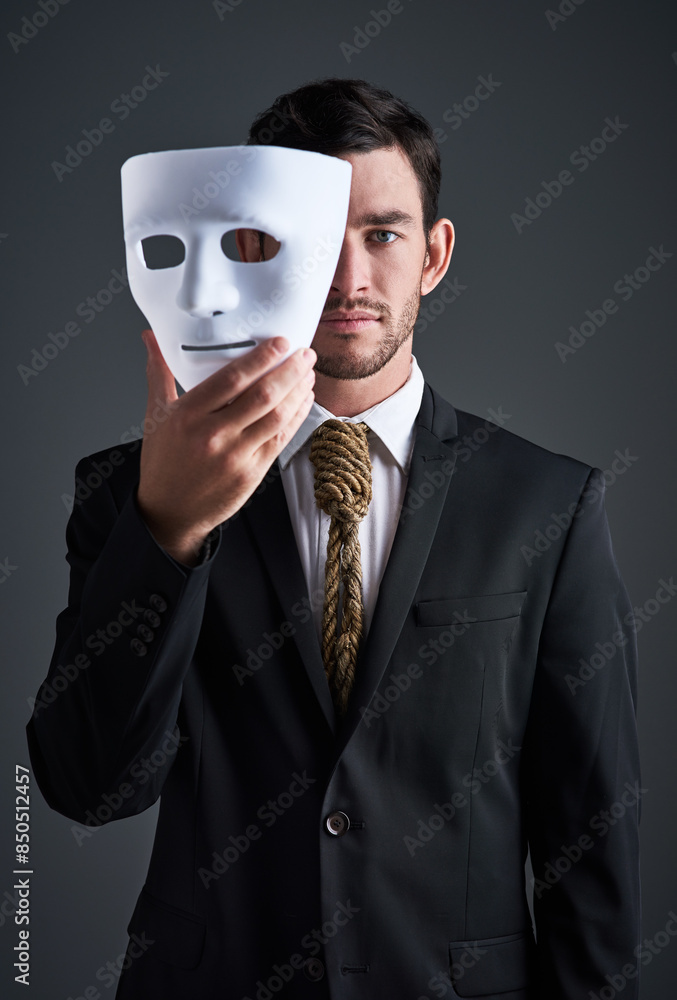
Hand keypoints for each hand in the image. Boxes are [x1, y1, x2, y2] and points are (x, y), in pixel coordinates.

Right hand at [137, 329, 315, 565]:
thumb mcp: (156, 415)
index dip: (261, 358)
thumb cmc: (164, 462)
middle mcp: (212, 435)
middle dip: (290, 371)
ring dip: (298, 393)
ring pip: (276, 417)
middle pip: (262, 396)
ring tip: (308, 374)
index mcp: (187, 416)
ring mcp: (235, 456)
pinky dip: (296, 417)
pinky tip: (303, 401)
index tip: (280, 343)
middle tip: (306, 354)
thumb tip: (151, 337)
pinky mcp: (252, 474)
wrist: (170, 512)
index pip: (231, 379)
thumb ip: (159, 372)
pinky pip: (280, 439)